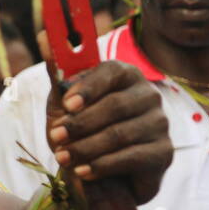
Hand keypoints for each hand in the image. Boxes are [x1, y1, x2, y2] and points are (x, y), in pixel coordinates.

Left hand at [45, 60, 171, 203]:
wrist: (95, 174)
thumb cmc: (80, 132)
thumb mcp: (63, 103)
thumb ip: (58, 73)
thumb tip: (45, 36)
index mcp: (125, 76)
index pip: (111, 71)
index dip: (89, 87)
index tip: (67, 104)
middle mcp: (148, 95)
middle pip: (115, 106)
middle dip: (80, 124)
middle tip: (56, 138)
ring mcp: (160, 124)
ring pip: (120, 134)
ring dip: (85, 148)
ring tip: (63, 158)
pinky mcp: (163, 153)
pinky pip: (132, 157)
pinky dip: (102, 165)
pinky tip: (83, 171)